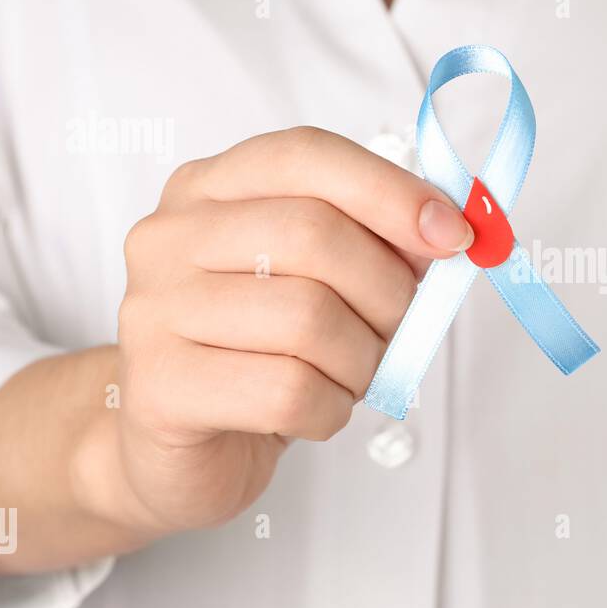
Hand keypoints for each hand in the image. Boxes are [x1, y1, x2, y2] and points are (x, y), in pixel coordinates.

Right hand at [102, 126, 471, 534]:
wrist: (178, 453)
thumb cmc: (261, 357)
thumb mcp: (323, 283)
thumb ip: (378, 243)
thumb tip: (444, 229)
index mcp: (209, 188)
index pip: (306, 154)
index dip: (391, 190)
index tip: (453, 235)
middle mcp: (169, 236)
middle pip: (314, 233)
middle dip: (387, 290)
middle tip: (397, 330)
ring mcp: (153, 309)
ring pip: (308, 318)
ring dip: (362, 359)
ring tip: (349, 376)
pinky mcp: (159, 386)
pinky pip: (288, 391)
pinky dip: (330, 409)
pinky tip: (316, 412)